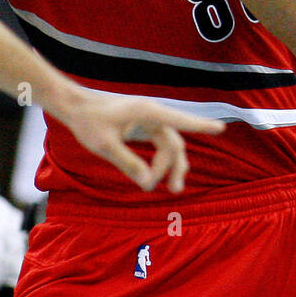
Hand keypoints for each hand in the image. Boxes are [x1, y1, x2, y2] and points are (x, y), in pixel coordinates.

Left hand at [51, 86, 225, 193]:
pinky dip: (159, 160)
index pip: (181, 121)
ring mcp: (149, 119)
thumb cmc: (88, 121)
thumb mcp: (105, 146)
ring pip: (169, 145)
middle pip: (175, 143)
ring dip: (169, 166)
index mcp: (148, 113)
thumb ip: (128, 163)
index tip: (221, 129)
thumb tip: (148, 183)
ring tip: (169, 187)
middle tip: (173, 190)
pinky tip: (154, 174)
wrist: (75, 106)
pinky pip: (159, 144)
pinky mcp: (142, 125)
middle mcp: (153, 114)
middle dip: (176, 167)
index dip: (201, 126)